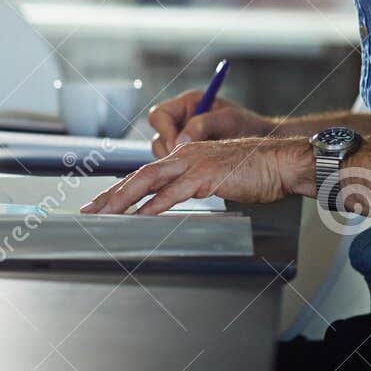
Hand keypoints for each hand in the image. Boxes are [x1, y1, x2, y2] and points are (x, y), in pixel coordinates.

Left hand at [80, 137, 312, 214]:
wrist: (280, 162)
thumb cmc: (254, 170)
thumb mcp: (215, 176)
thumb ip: (193, 185)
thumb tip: (175, 201)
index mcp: (183, 155)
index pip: (144, 173)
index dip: (120, 188)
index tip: (102, 202)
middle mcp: (183, 155)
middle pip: (138, 176)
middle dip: (110, 195)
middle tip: (90, 210)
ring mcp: (193, 164)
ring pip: (148, 182)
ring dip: (123, 200)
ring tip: (105, 215)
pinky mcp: (205, 177)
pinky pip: (173, 194)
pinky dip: (154, 206)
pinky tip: (139, 216)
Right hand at [147, 89, 274, 157]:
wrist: (262, 143)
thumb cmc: (249, 125)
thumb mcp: (228, 119)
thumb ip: (203, 124)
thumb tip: (180, 141)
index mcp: (188, 104)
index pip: (160, 115)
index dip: (165, 131)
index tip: (178, 146)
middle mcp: (181, 120)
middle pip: (158, 135)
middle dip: (168, 150)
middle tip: (185, 160)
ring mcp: (183, 139)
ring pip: (162, 152)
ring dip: (174, 161)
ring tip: (196, 165)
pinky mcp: (187, 155)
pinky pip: (173, 163)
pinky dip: (181, 168)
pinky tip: (198, 171)